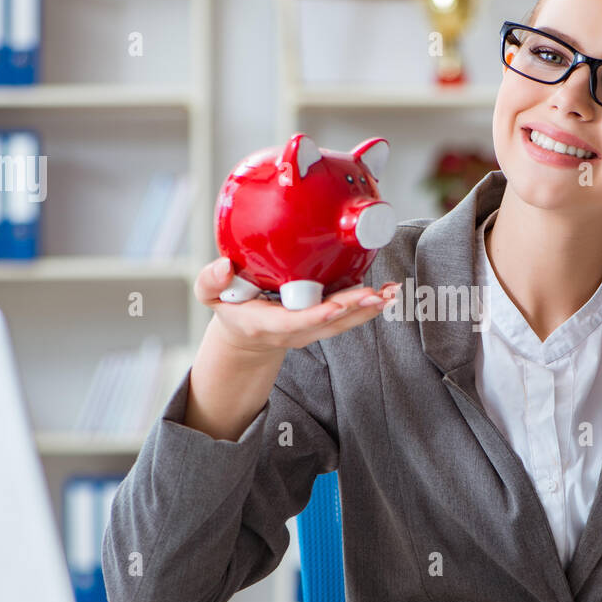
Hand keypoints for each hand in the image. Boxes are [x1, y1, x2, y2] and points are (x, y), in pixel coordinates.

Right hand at [194, 256, 398, 355]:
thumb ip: (210, 282)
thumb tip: (222, 265)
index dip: (316, 315)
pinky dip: (370, 305)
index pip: (294, 321)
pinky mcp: (326, 322)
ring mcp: (313, 329)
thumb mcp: (210, 297)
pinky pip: (350, 316)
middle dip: (353, 310)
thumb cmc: (231, 310)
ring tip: (392, 293)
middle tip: (375, 295)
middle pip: (328, 323)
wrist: (248, 335)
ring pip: (345, 322)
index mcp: (268, 324)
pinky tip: (388, 292)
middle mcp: (296, 330)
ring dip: (369, 308)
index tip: (334, 305)